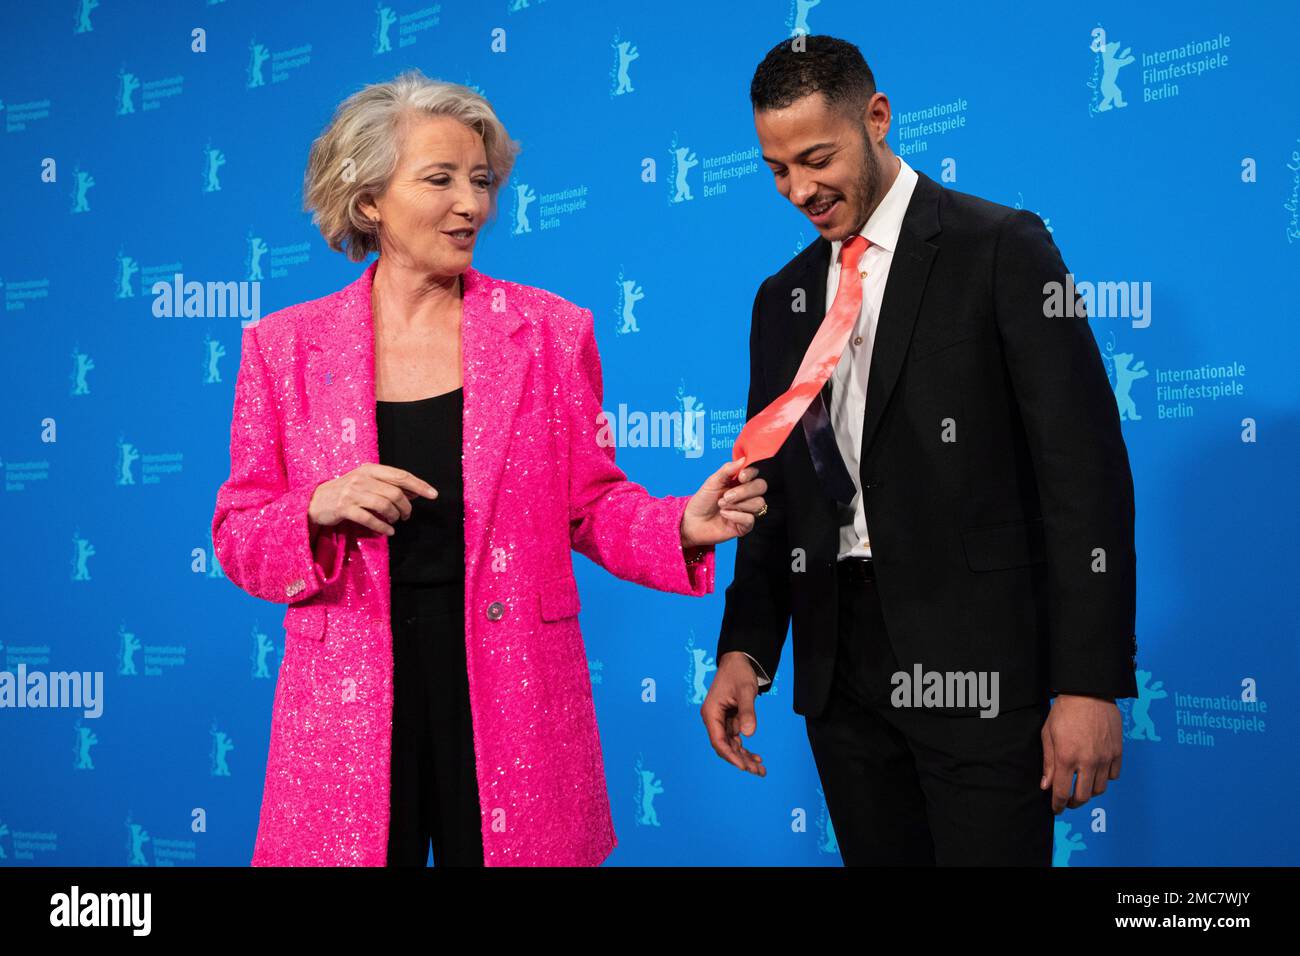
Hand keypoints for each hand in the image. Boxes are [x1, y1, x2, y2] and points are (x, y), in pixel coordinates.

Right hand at [307, 463, 436, 536]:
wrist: (316, 500)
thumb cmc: (346, 491)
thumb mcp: (367, 483)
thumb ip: (389, 485)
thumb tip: (416, 492)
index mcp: (370, 469)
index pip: (401, 475)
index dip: (419, 485)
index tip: (433, 494)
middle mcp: (362, 478)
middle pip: (395, 492)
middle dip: (406, 506)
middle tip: (407, 515)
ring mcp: (352, 493)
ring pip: (384, 505)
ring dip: (395, 516)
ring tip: (396, 521)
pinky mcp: (344, 508)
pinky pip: (370, 519)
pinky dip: (383, 527)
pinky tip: (388, 531)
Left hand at [680, 457, 767, 547]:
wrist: (692, 522)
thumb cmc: (702, 501)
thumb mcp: (712, 481)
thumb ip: (728, 469)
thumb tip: (743, 459)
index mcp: (739, 483)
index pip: (755, 474)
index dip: (751, 473)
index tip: (740, 476)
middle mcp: (746, 496)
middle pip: (761, 487)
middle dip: (744, 490)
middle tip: (726, 496)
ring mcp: (746, 510)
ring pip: (758, 503)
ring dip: (738, 504)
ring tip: (721, 505)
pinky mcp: (744, 526)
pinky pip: (750, 519)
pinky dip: (735, 515)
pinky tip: (724, 515)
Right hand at [700, 651, 765, 775]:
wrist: (739, 660)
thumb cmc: (739, 673)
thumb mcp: (745, 691)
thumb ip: (747, 711)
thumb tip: (749, 733)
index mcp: (711, 713)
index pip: (718, 740)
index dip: (730, 755)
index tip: (744, 767)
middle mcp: (713, 719)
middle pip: (724, 746)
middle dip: (740, 760)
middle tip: (758, 772)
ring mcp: (721, 721)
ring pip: (731, 746)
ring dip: (744, 757)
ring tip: (761, 770)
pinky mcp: (729, 721)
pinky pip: (736, 739)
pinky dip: (745, 749)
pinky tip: (757, 758)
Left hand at [1040, 694, 1122, 812]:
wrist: (1089, 693)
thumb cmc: (1065, 711)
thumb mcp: (1048, 734)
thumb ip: (1048, 762)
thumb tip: (1046, 785)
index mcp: (1067, 757)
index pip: (1062, 792)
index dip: (1058, 804)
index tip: (1056, 808)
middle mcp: (1087, 761)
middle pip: (1083, 796)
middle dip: (1074, 802)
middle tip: (1069, 800)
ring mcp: (1105, 758)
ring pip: (1100, 789)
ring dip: (1089, 792)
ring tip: (1082, 786)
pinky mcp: (1117, 752)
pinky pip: (1113, 776)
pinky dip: (1105, 779)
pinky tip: (1096, 773)